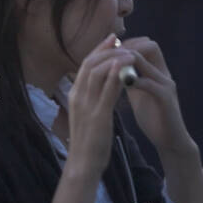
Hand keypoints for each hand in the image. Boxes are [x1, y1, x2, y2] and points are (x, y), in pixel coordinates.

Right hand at [66, 34, 136, 176]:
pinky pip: (107, 91)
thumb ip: (93, 97)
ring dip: (114, 59)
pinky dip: (115, 76)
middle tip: (118, 38)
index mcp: (74, 95)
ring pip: (98, 73)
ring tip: (128, 52)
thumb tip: (104, 82)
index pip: (84, 65)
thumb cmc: (88, 140)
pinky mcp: (99, 116)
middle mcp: (78, 96)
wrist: (84, 163)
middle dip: (104, 49)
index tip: (110, 40)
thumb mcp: (87, 114)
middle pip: (89, 64)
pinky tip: (126, 67)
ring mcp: (87, 105)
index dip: (97, 50)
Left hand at [116, 37, 195, 156]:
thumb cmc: (153, 117)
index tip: (111, 51)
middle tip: (111, 55)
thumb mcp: (138, 93)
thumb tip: (112, 65)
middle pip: (150, 45)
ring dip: (128, 59)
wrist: (171, 141)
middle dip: (128, 47)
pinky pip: (149, 83)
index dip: (128, 44)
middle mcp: (164, 74)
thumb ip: (129, 78)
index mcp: (158, 72)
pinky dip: (134, 80)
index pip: (146, 44)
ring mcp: (166, 85)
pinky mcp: (166, 99)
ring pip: (148, 59)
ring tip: (113, 66)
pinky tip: (121, 84)